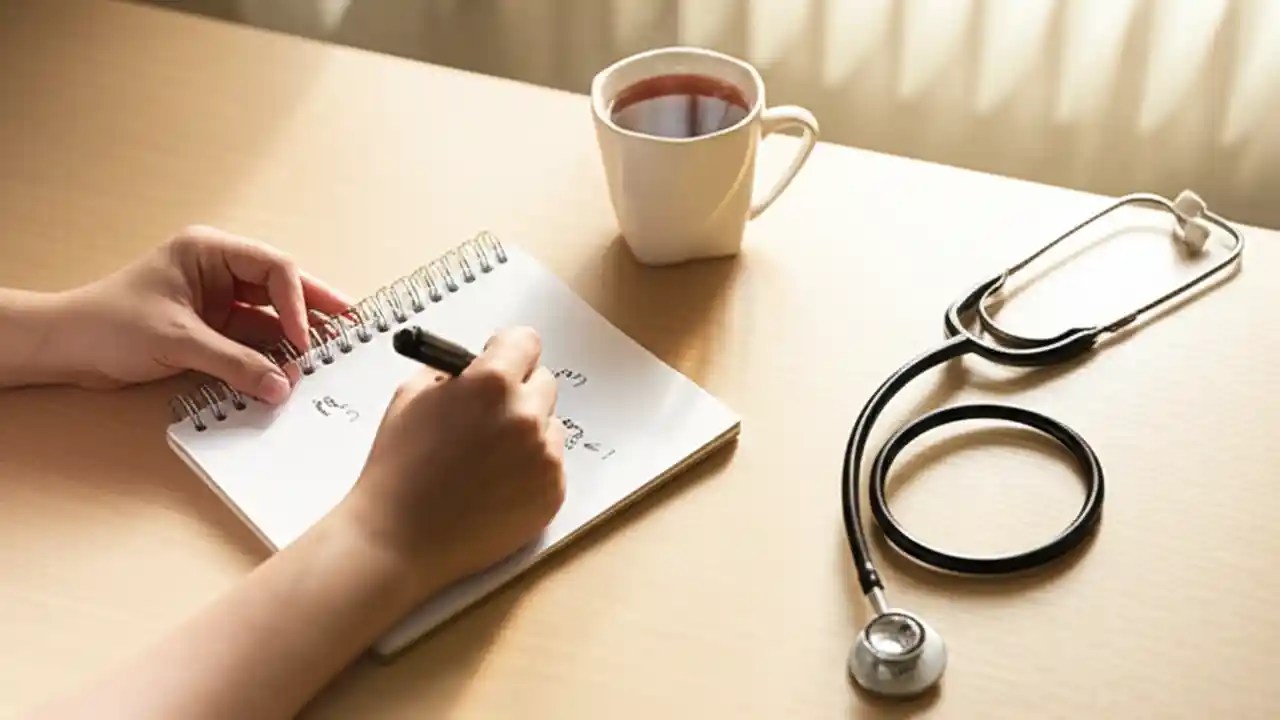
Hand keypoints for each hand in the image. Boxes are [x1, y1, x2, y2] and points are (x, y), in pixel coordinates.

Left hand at [47, 226, 349, 401]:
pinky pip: (253, 340)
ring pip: (271, 317)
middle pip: (281, 287)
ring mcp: (217, 301)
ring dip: (294, 339)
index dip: (298, 302)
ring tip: (326, 357)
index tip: (306, 338)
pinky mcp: (212, 329)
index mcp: (209, 251)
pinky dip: (272, 355)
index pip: (273, 268)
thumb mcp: (177, 341)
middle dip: (314, 311)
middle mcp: (219, 271)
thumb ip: (234, 362)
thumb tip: (281, 384)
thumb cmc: (106, 323)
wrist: (66, 348)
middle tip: (351, 328)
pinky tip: (292, 369)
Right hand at [335, 327, 566, 596]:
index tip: (499, 362)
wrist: (398, 539)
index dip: (508, 351)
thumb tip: (476, 363)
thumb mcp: (411, 396)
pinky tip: (494, 486)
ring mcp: (543, 457)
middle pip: (543, 383)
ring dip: (527, 433)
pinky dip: (530, 470)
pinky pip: (551, 465)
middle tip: (489, 416)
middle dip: (518, 392)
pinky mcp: (552, 492)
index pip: (526, 341)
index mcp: (491, 383)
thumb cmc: (397, 469)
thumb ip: (452, 371)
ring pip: (550, 426)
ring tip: (486, 460)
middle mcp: (525, 415)